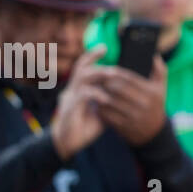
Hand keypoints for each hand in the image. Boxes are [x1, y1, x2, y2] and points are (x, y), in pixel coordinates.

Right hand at [50, 46, 108, 161]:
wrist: (68, 144)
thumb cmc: (84, 128)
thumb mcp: (100, 111)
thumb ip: (107, 100)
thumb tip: (124, 92)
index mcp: (78, 90)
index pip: (83, 68)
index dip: (92, 56)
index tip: (104, 47)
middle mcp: (72, 91)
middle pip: (81, 68)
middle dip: (94, 58)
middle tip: (107, 52)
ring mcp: (70, 99)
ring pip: (82, 78)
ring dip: (98, 74)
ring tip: (113, 74)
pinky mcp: (70, 109)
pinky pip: (83, 95)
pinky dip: (97, 94)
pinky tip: (106, 99)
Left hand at [96, 55, 168, 145]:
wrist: (152, 132)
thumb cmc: (154, 104)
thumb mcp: (161, 88)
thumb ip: (159, 70)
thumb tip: (154, 55)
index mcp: (152, 92)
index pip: (130, 79)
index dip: (116, 73)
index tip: (106, 68)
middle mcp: (143, 104)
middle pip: (117, 89)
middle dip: (105, 82)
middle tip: (95, 77)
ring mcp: (132, 116)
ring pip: (110, 101)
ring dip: (99, 94)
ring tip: (92, 87)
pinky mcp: (123, 125)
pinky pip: (106, 114)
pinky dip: (99, 107)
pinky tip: (94, 101)